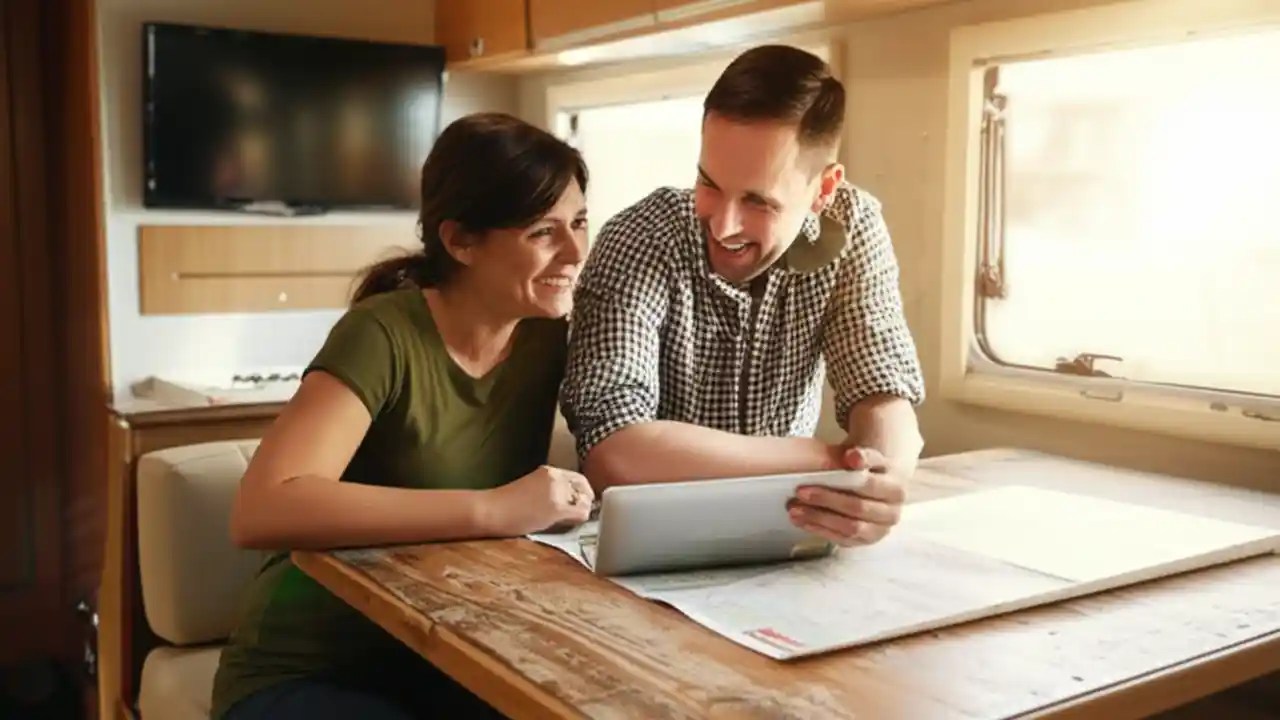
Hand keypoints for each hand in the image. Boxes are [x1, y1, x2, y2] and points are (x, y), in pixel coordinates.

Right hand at [483, 465, 594, 535]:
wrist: (488, 510)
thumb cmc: (502, 505)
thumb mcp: (529, 489)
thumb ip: (549, 492)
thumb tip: (566, 505)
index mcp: (548, 471)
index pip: (578, 479)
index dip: (582, 493)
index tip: (580, 504)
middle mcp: (555, 476)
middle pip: (585, 488)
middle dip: (585, 502)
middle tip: (578, 516)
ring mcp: (557, 491)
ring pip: (585, 501)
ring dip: (580, 512)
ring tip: (568, 523)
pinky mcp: (556, 507)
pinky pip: (580, 513)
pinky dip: (578, 521)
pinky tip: (566, 526)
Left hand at [787, 447, 905, 546]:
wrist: (881, 491)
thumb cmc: (871, 472)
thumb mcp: (871, 459)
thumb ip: (862, 456)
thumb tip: (852, 457)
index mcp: (895, 489)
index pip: (869, 484)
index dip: (846, 479)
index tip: (817, 477)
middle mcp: (891, 513)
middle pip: (857, 508)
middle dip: (826, 500)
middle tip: (800, 492)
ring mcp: (879, 531)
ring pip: (849, 528)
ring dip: (819, 519)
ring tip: (794, 510)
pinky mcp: (865, 542)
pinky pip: (842, 540)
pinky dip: (820, 530)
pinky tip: (802, 522)